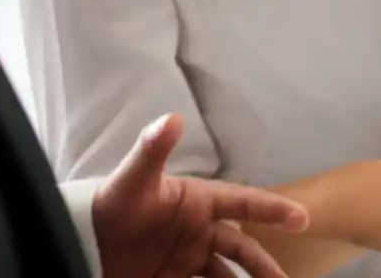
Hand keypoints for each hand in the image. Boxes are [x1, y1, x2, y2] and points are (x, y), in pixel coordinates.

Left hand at [93, 114, 308, 277]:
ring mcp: (187, 255)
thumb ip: (152, 149)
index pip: (243, 203)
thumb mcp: (132, 179)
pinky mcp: (173, 277)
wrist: (80, 240)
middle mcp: (199, 229)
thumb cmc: (110, 204)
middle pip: (243, 248)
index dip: (272, 209)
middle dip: (265, 265)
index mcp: (198, 201)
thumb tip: (172, 118)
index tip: (301, 218)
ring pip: (228, 273)